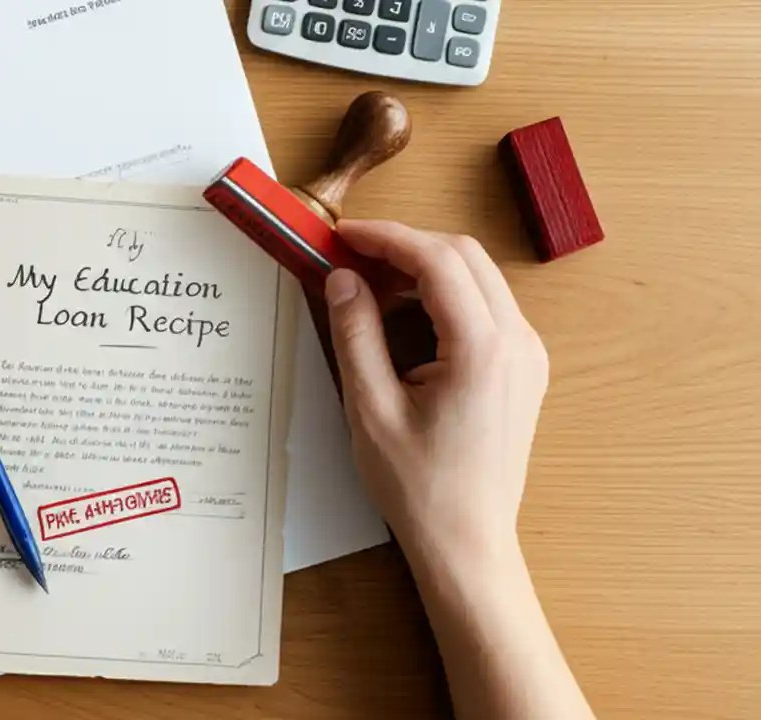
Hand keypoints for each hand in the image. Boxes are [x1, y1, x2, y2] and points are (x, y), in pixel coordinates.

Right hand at [323, 219, 548, 561]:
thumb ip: (357, 335)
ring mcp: (528, 353)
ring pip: (479, 275)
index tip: (344, 236)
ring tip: (373, 287)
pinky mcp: (524, 366)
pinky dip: (446, 294)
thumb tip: (344, 279)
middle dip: (407, 246)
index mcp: (482, 350)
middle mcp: (517, 342)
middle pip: (464, 255)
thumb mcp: (371, 409)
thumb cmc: (419, 487)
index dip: (387, 237)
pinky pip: (487, 305)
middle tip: (353, 258)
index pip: (437, 260)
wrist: (468, 540)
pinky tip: (407, 315)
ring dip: (427, 267)